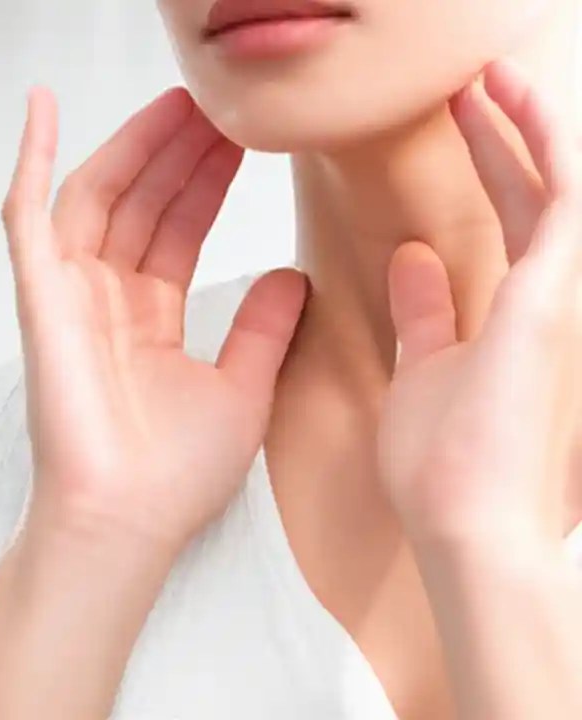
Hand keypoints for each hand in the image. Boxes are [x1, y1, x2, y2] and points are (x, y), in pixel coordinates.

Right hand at [2, 86, 306, 554]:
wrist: (128, 521)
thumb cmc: (173, 475)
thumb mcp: (243, 389)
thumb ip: (262, 328)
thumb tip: (292, 274)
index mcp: (144, 320)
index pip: (175, 229)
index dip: (206, 182)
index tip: (245, 140)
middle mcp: (102, 300)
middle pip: (138, 201)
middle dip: (178, 151)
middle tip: (220, 106)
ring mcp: (66, 295)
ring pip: (96, 195)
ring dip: (134, 145)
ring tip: (182, 102)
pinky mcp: (37, 296)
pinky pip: (26, 215)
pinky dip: (30, 159)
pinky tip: (42, 106)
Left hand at [380, 61, 581, 555]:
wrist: (464, 524)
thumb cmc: (445, 466)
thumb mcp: (425, 367)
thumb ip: (426, 312)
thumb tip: (413, 261)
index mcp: (520, 316)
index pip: (519, 221)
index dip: (495, 163)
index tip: (462, 119)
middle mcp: (554, 301)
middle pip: (539, 196)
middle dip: (509, 134)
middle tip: (473, 83)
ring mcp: (563, 298)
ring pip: (563, 188)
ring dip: (530, 127)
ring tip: (491, 77)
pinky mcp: (556, 297)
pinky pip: (565, 200)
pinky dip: (547, 147)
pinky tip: (517, 104)